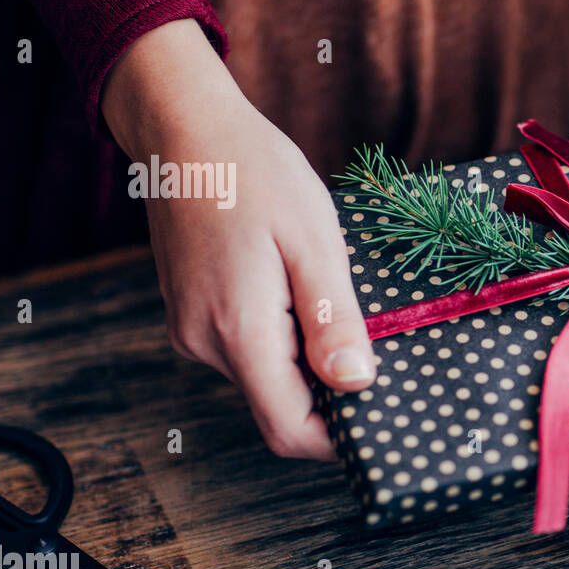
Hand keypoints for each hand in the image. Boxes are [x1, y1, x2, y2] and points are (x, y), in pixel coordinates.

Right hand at [102, 20, 374, 459]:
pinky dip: (287, 341)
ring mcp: (193, 332)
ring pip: (267, 380)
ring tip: (338, 307)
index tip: (383, 420)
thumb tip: (357, 383)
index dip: (339, 440)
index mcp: (238, 331)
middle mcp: (205, 344)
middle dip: (332, 396)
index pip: (289, 430)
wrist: (186, 128)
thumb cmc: (256, 173)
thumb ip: (334, 320)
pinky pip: (250, 351)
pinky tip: (305, 294)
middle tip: (380, 353)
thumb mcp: (314, 242)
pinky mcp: (193, 316)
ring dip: (311, 362)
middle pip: (280, 408)